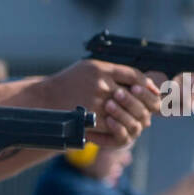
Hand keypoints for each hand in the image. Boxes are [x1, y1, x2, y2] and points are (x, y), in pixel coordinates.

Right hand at [43, 59, 159, 147]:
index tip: (149, 91)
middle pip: (133, 94)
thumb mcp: (88, 69)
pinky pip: (111, 123)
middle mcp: (100, 82)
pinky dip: (118, 125)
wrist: (44, 98)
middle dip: (142, 102)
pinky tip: (120, 126)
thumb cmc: (68, 83)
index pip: (133, 75)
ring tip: (135, 118)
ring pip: (124, 110)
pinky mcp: (90, 115)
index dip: (145, 84)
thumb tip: (138, 82)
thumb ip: (111, 72)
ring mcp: (95, 100)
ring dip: (132, 115)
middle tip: (148, 108)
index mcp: (101, 68)